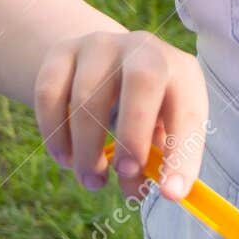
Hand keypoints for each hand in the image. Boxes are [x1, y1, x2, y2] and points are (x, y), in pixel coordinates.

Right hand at [33, 28, 207, 203]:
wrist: (105, 62)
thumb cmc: (145, 109)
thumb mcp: (160, 129)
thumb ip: (154, 162)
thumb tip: (134, 191)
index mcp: (181, 72)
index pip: (189, 112)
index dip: (181, 155)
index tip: (169, 193)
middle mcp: (144, 48)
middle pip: (142, 81)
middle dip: (133, 134)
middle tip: (124, 173)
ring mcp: (101, 44)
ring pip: (87, 97)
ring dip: (87, 150)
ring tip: (92, 181)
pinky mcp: (63, 51)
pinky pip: (50, 94)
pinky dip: (55, 134)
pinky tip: (65, 159)